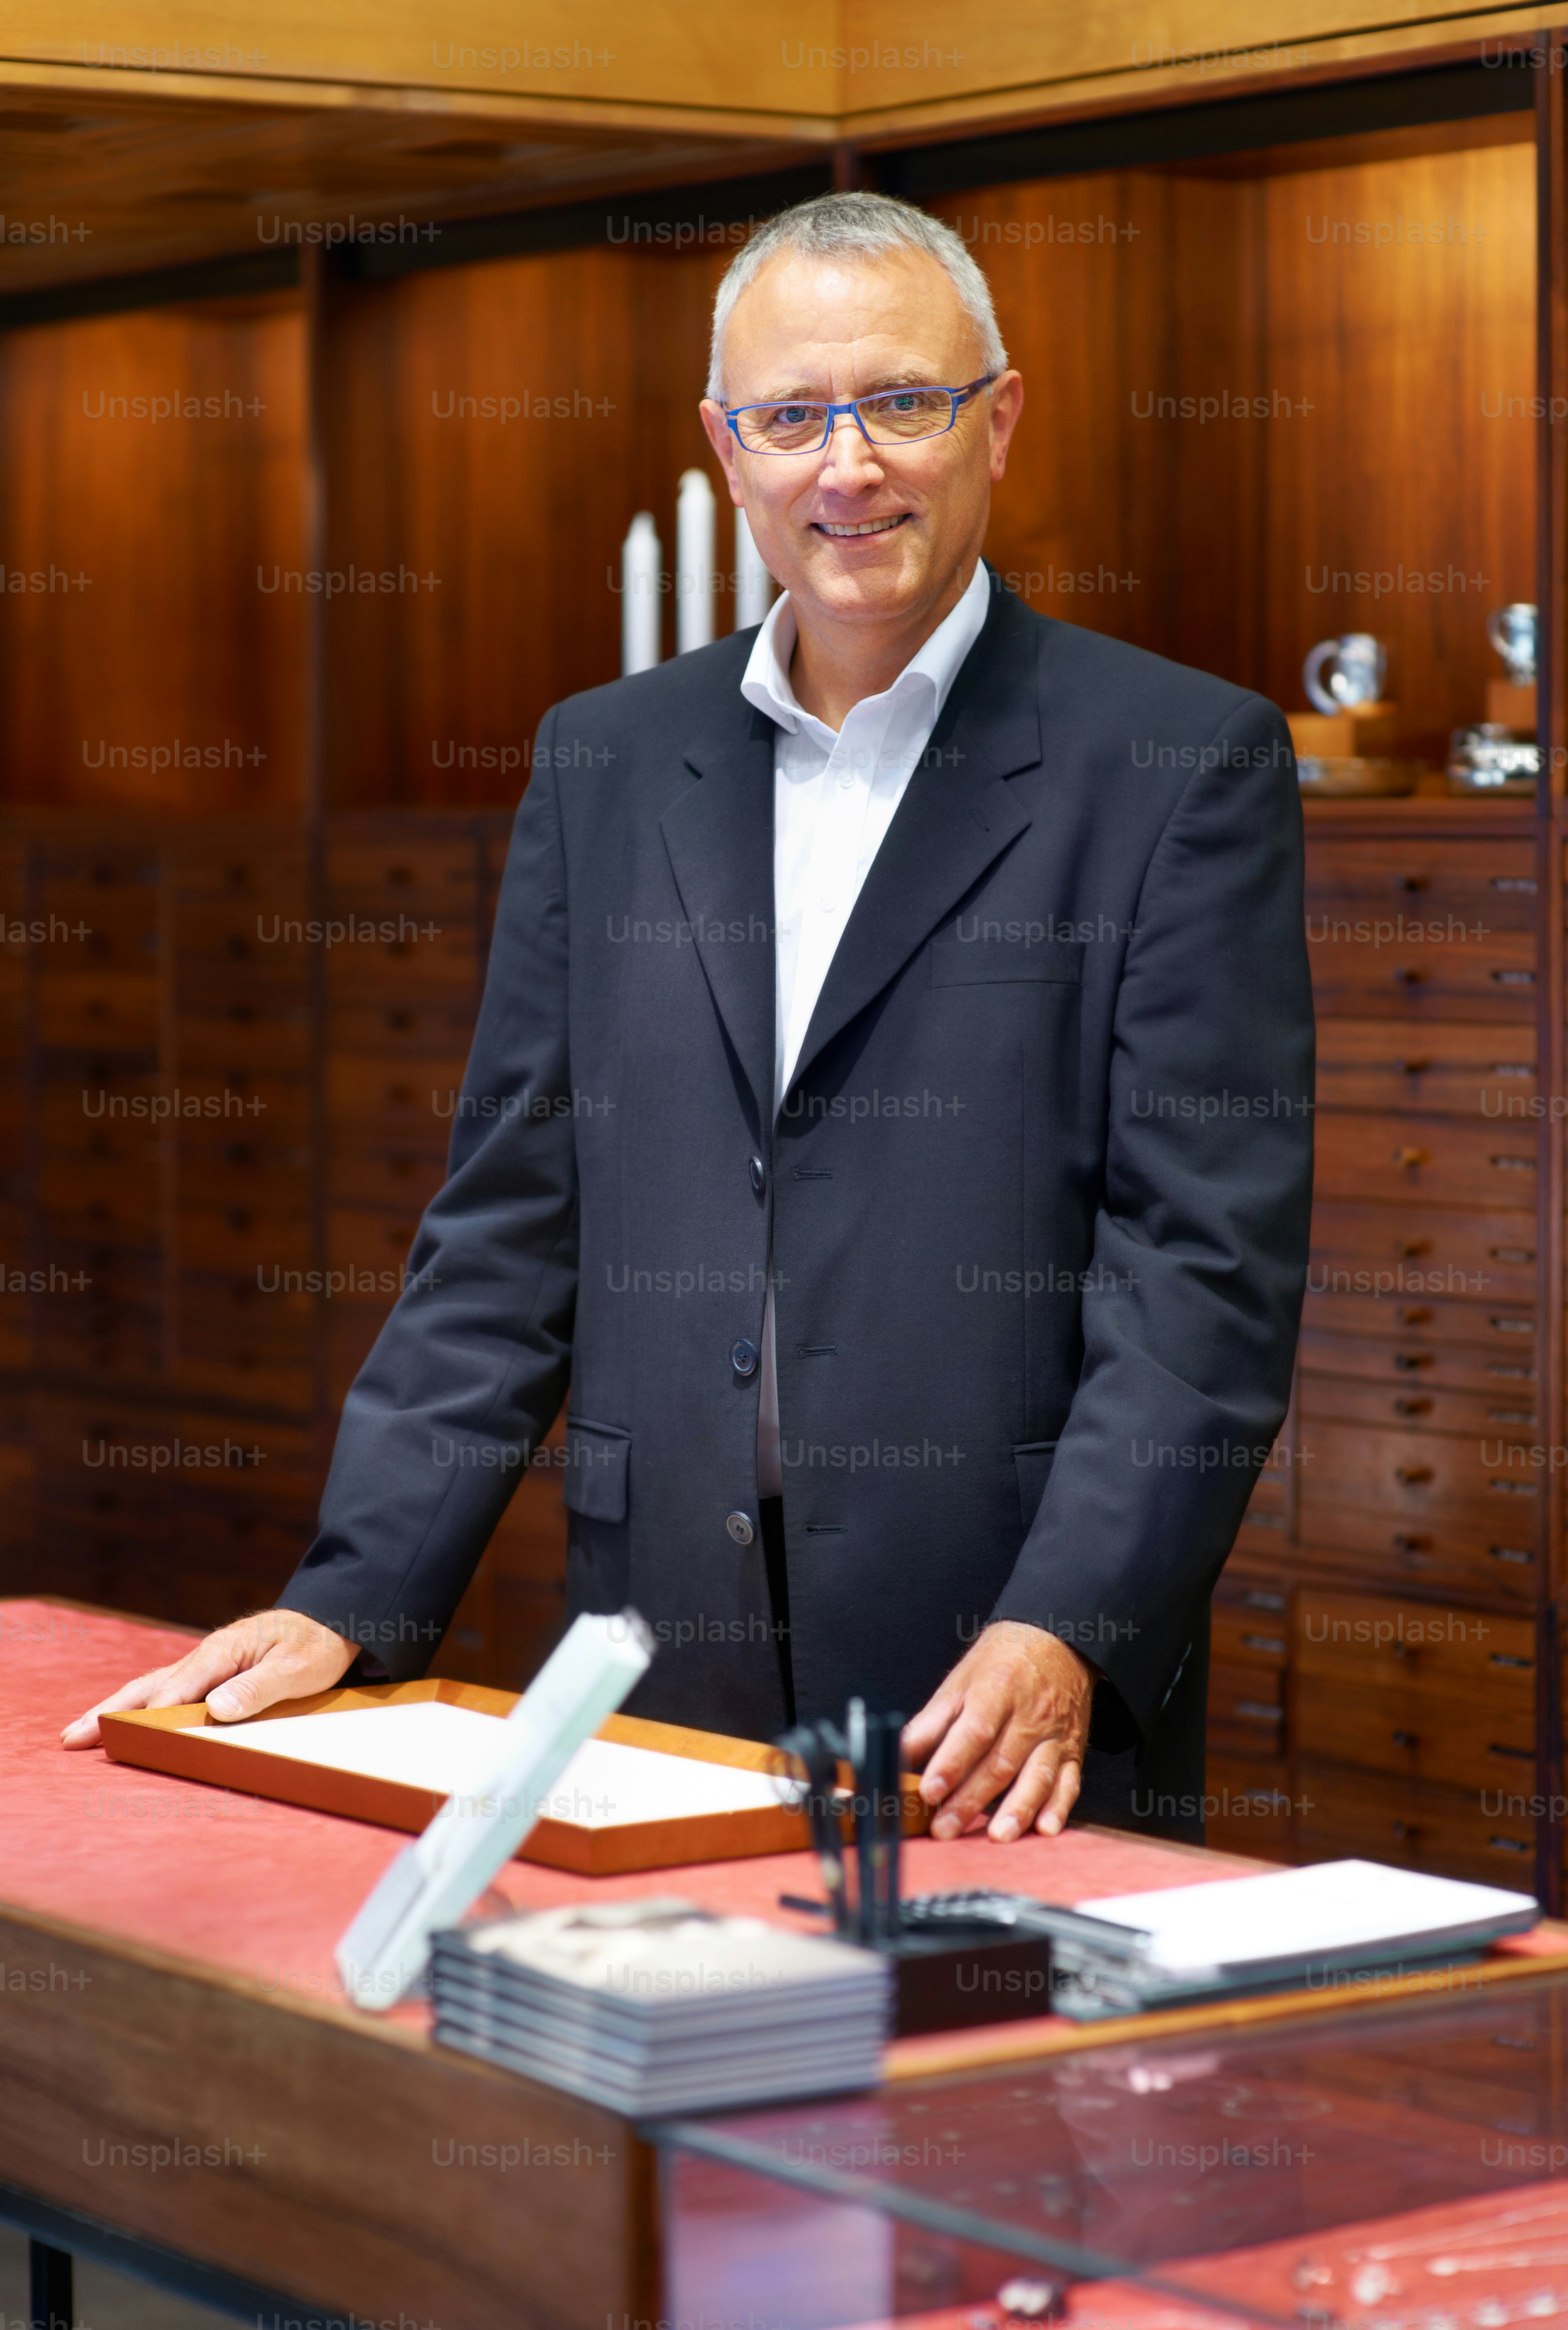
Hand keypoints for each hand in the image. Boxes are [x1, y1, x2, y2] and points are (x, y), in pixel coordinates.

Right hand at [61, 1609, 358, 1749]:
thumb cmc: (317, 1646)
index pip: (178, 1689)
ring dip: (115, 1709)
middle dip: (109, 1711)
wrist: (333, 1621)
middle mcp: (207, 1655)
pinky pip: (168, 1689)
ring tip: (78, 1731)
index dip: (152, 1715)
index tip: (125, 1737)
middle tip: (70, 1737)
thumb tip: (216, 1709)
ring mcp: (207, 1663)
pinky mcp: (212, 1672)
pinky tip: (124, 1719)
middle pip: (149, 1685)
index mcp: (223, 1652)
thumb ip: (259, 1687)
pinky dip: (140, 1704)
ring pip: (152, 1686)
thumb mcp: (297, 1669)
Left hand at [902, 1621, 1091, 1841]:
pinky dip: (1058, 1808)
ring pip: (1037, 1776)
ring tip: (996, 1836)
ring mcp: (1054, 1735)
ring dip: (1017, 1810)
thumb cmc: (1001, 1662)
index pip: (974, 1731)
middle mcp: (1029, 1715)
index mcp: (997, 1690)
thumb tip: (897, 1754)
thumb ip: (931, 1722)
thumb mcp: (960, 1681)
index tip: (930, 1790)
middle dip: (971, 1799)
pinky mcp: (1072, 1750)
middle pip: (1000, 1762)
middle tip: (945, 1828)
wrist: (1057, 1641)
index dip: (951, 1763)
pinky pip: (1069, 1782)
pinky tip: (1045, 1829)